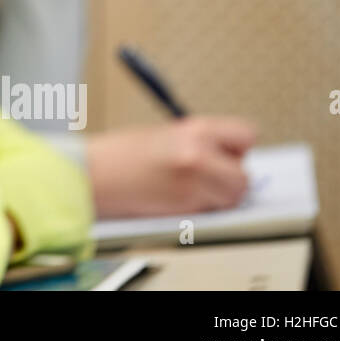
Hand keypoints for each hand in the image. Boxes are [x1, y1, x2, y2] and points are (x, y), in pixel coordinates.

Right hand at [85, 116, 256, 218]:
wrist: (93, 174)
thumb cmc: (120, 155)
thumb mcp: (165, 135)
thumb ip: (199, 142)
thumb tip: (227, 155)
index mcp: (194, 130)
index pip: (246, 135)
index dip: (237, 148)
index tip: (227, 153)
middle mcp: (199, 155)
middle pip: (245, 175)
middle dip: (230, 178)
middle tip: (207, 175)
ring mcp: (194, 184)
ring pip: (233, 197)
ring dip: (219, 196)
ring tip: (192, 188)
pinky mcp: (185, 207)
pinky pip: (211, 210)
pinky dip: (201, 207)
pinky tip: (177, 197)